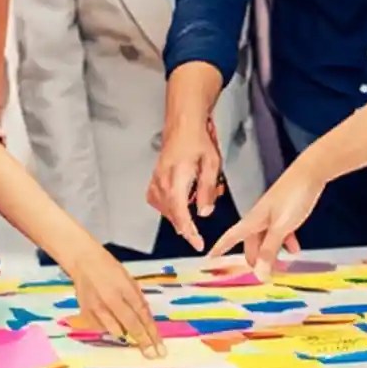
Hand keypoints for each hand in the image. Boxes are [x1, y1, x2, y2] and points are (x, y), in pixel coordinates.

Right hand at [66, 246, 164, 358]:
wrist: (83, 261)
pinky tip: (109, 317)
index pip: (142, 314)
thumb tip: (145, 321)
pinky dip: (109, 327)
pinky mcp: (86, 313)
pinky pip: (102, 328)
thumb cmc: (109, 268)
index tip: (160, 347)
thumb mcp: (129, 280)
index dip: (152, 332)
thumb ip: (137, 300)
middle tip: (153, 354)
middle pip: (131, 325)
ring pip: (116, 331)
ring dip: (126, 333)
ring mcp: (97, 308)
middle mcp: (111, 299)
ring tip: (129, 330)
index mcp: (125, 288)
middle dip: (144, 341)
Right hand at [147, 119, 222, 251]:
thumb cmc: (198, 140)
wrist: (183, 123)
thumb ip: (208, 191)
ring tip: (191, 208)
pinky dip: (167, 206)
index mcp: (176, 179)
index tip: (197, 243)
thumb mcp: (212, 165)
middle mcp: (162, 181)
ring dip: (177, 214)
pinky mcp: (154, 177)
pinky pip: (157, 200)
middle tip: (198, 228)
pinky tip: (178, 201)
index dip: (189, 232)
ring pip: (164, 208)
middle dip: (185, 224)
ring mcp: (155, 179)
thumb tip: (204, 212)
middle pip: (171, 214)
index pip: (180, 214)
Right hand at [208, 164, 312, 278]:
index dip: (220, 247)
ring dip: (271, 253)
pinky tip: (294, 249)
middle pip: (251, 242)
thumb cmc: (293, 196)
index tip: (209, 258)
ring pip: (267, 238)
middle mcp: (260, 217)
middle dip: (253, 258)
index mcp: (253, 220)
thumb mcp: (281, 226)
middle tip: (257, 274)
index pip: (231, 237)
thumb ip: (270, 249)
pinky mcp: (286, 211)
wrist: (311, 172)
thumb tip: (259, 274)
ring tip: (278, 267)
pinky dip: (285, 242)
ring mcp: (273, 214)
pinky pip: (281, 231)